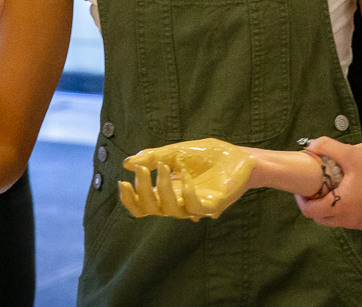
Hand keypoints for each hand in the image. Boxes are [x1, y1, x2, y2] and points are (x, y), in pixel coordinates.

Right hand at [119, 138, 253, 220]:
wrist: (238, 157)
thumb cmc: (207, 156)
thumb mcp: (176, 152)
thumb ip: (152, 157)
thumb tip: (127, 163)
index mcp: (167, 191)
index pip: (143, 205)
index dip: (130, 200)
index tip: (122, 182)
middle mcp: (178, 202)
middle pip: (151, 209)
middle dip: (142, 190)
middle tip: (142, 170)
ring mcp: (194, 206)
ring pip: (169, 210)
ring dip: (162, 188)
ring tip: (163, 165)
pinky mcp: (211, 206)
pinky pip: (193, 206)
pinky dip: (185, 190)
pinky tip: (184, 173)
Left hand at [296, 136, 361, 230]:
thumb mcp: (353, 154)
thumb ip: (328, 147)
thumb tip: (311, 145)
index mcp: (341, 207)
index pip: (310, 212)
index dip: (302, 200)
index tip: (302, 188)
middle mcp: (351, 221)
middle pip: (322, 219)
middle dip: (315, 205)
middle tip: (317, 188)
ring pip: (339, 221)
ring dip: (332, 208)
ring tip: (335, 188)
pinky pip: (354, 220)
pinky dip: (348, 210)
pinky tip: (355, 193)